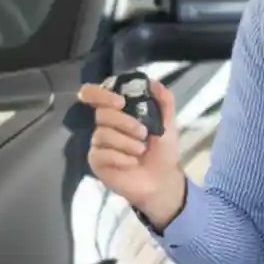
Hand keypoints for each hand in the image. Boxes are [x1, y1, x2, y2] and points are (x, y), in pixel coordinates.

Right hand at [77, 78, 184, 227]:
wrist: (163, 180)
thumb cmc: (163, 151)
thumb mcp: (168, 124)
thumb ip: (164, 102)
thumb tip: (154, 83)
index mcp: (118, 112)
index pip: (95, 95)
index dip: (101, 94)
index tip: (120, 102)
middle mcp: (105, 125)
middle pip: (102, 114)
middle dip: (125, 122)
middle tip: (144, 133)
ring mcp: (99, 144)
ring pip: (102, 135)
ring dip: (126, 143)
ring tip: (141, 151)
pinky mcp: (96, 162)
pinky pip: (101, 154)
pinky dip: (120, 158)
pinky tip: (131, 163)